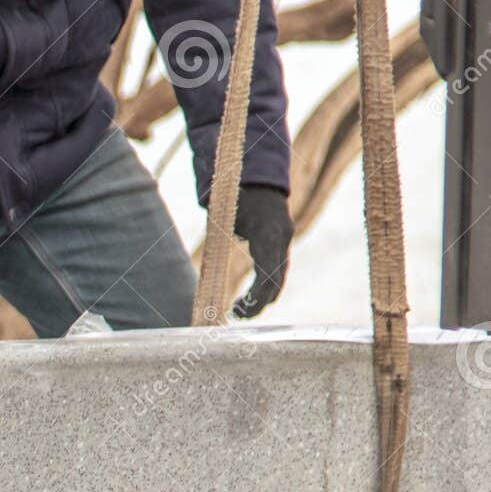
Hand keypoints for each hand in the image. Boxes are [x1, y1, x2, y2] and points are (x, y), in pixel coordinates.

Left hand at [230, 184, 293, 319]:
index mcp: (267, 232)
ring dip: (264, 297)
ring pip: (280, 276)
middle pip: (277, 279)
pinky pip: (278, 269)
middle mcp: (281, 237)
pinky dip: (267, 285)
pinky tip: (252, 298)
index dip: (256, 297)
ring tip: (243, 313)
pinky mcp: (282, 241)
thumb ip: (218, 239)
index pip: (267, 273)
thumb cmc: (236, 192)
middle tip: (239, 317)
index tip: (238, 310)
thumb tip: (205, 274)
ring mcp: (285, 238)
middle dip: (260, 302)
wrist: (258, 174)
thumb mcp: (223, 214)